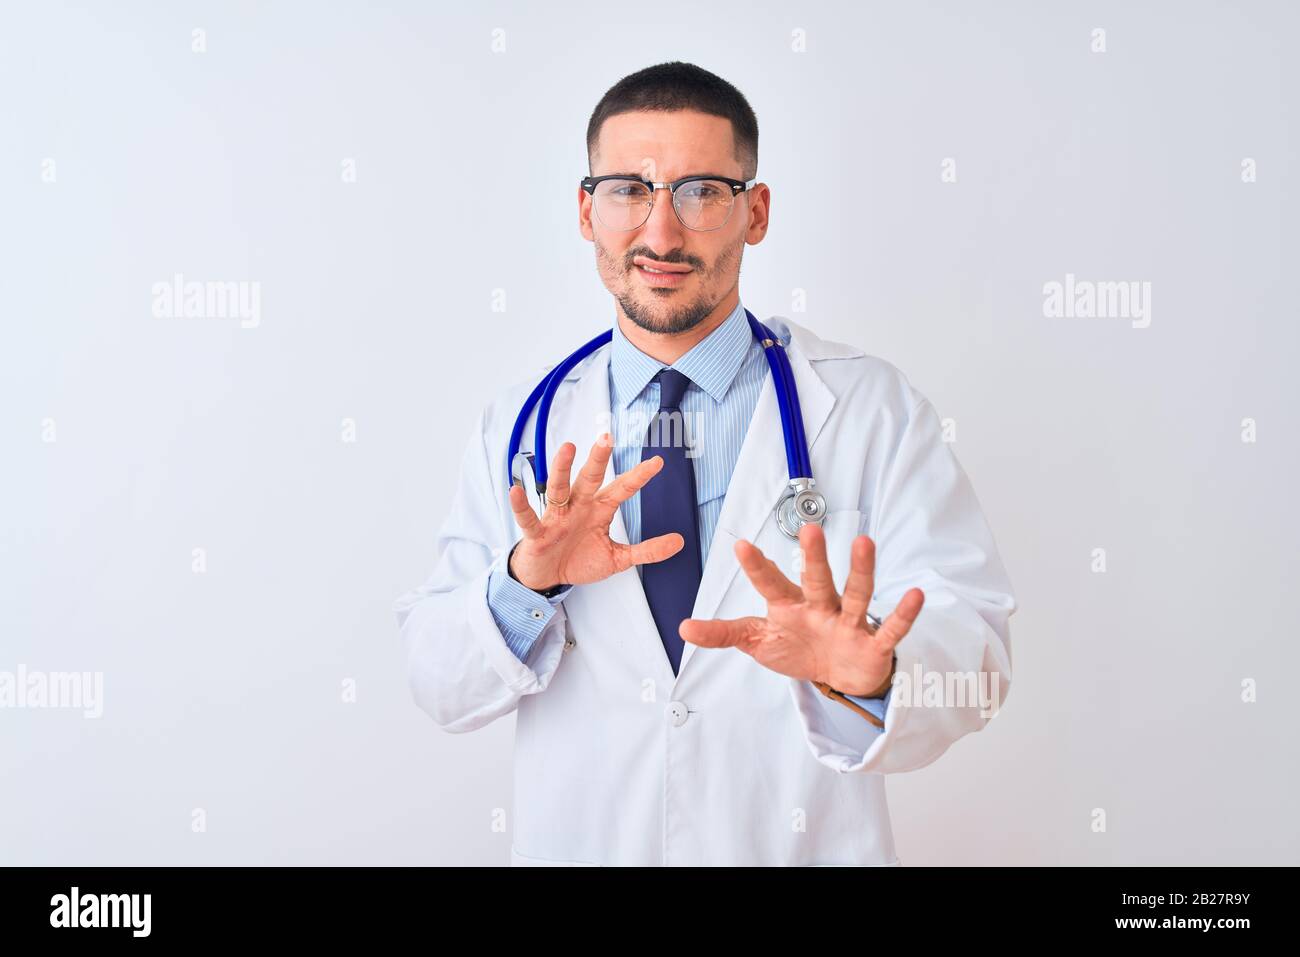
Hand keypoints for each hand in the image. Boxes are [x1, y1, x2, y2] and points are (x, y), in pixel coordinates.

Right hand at [507, 433, 683, 589]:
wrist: (547, 575)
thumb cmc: (579, 559)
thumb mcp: (617, 558)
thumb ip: (646, 550)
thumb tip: (679, 542)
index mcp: (599, 510)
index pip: (621, 489)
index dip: (638, 477)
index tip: (658, 462)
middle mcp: (578, 506)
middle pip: (589, 479)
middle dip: (598, 459)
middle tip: (606, 438)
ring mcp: (556, 517)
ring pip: (559, 489)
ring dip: (562, 469)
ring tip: (567, 449)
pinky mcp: (537, 532)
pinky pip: (528, 517)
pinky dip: (521, 505)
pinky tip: (515, 490)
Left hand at [679, 523, 924, 695]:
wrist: (839, 674)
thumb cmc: (797, 648)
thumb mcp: (758, 642)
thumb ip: (724, 633)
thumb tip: (684, 628)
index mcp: (790, 606)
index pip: (770, 583)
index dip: (756, 567)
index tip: (740, 545)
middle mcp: (820, 606)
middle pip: (817, 579)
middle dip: (813, 557)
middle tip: (810, 530)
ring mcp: (848, 622)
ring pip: (856, 593)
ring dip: (861, 570)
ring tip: (865, 542)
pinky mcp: (872, 644)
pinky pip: (890, 629)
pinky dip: (903, 614)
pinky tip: (916, 595)